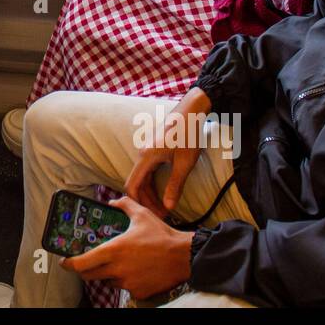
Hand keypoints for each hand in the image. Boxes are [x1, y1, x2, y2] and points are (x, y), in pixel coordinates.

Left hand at [59, 196, 191, 299]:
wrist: (184, 257)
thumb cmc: (162, 235)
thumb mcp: (142, 215)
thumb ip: (124, 205)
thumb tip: (113, 201)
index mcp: (113, 250)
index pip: (82, 263)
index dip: (69, 264)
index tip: (65, 262)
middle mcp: (117, 269)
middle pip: (89, 275)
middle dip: (85, 269)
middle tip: (87, 262)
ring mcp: (127, 283)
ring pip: (108, 281)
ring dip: (107, 274)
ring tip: (118, 263)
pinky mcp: (139, 292)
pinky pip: (125, 288)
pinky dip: (125, 281)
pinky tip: (135, 271)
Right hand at [123, 86, 211, 218]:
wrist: (192, 110)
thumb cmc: (188, 134)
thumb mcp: (184, 163)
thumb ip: (174, 186)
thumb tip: (168, 206)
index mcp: (146, 158)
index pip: (132, 186)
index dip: (140, 203)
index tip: (154, 214)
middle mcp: (142, 154)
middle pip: (137, 183)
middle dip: (147, 200)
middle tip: (163, 214)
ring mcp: (147, 150)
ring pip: (142, 177)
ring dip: (150, 192)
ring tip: (165, 204)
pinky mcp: (153, 148)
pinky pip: (147, 169)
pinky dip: (153, 182)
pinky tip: (165, 189)